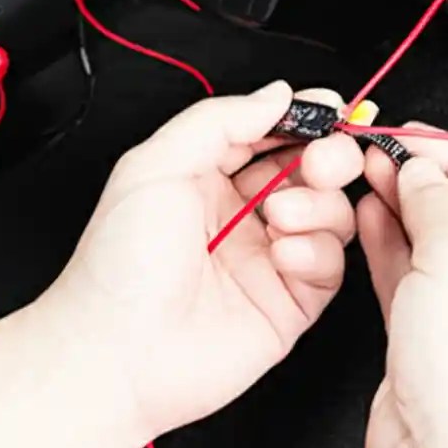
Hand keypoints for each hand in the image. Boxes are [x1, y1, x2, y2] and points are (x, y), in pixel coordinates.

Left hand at [35, 81, 366, 447]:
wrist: (117, 352)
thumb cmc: (119, 266)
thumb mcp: (155, 165)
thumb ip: (219, 121)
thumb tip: (277, 95)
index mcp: (206, 178)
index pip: (270, 135)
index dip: (302, 119)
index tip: (327, 107)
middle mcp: (241, 216)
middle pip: (310, 171)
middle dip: (326, 157)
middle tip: (320, 163)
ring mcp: (267, 259)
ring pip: (331, 214)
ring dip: (318, 206)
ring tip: (279, 218)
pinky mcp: (289, 304)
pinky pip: (330, 265)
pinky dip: (317, 251)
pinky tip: (283, 254)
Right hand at [357, 124, 447, 447]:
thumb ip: (435, 199)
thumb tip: (419, 168)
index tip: (408, 135)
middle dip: (421, 179)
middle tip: (377, 154)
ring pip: (434, 242)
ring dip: (399, 209)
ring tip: (365, 177)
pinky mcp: (434, 337)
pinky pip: (412, 277)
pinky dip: (389, 247)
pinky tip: (367, 220)